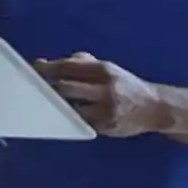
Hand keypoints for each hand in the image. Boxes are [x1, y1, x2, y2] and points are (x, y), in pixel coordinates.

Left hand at [33, 52, 162, 137]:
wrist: (154, 108)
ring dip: (58, 106)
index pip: (69, 67)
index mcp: (104, 70)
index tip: (34, 68)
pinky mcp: (105, 126)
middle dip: (48, 88)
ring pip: (71, 107)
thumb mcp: (109, 69)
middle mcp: (105, 88)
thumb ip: (84, 63)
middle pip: (66, 87)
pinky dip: (72, 118)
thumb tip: (56, 61)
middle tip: (34, 88)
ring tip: (49, 103)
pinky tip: (66, 116)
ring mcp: (105, 109)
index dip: (49, 68)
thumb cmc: (126, 85)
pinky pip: (81, 122)